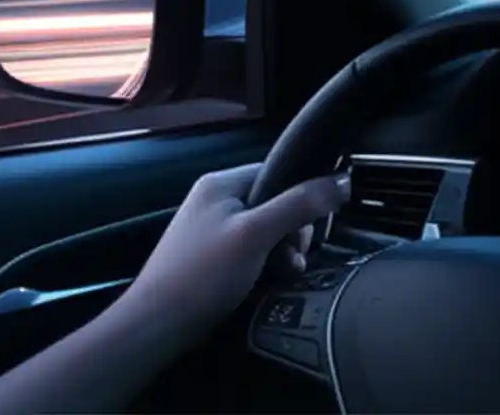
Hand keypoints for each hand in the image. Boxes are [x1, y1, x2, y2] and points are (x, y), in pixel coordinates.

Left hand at [117, 163, 350, 337]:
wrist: (157, 326)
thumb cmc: (203, 275)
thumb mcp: (256, 234)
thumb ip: (299, 204)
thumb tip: (341, 180)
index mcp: (221, 184)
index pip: (278, 173)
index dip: (301, 197)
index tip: (310, 228)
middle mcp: (216, 201)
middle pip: (277, 203)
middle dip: (294, 231)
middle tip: (293, 257)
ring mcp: (213, 230)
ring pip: (268, 230)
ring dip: (284, 252)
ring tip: (284, 272)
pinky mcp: (213, 258)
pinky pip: (254, 250)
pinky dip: (268, 264)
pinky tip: (271, 280)